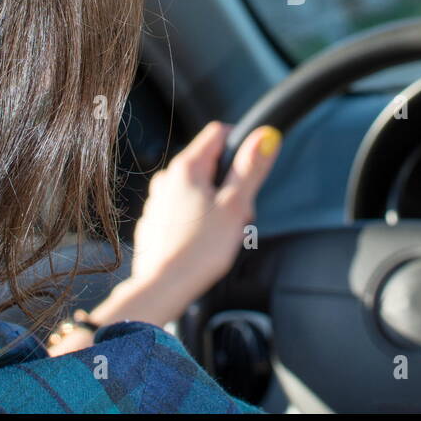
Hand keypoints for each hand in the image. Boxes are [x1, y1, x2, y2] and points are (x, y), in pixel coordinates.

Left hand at [106, 121, 279, 329]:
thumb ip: (250, 169)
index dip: (240, 146)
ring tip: (223, 233)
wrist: (163, 288)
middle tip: (240, 214)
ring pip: (197, 189)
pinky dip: (198, 220)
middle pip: (210, 165)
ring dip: (216, 204)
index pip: (218, 133)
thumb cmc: (199, 251)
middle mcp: (167, 178)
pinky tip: (204, 243)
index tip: (251, 170)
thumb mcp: (235, 206)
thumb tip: (265, 136)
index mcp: (187, 168)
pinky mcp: (155, 222)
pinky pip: (183, 210)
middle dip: (231, 185)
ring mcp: (158, 200)